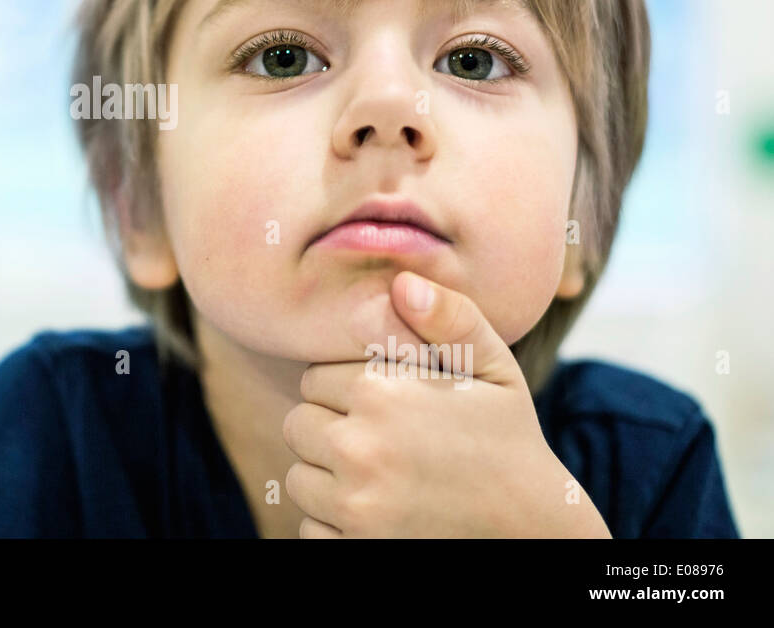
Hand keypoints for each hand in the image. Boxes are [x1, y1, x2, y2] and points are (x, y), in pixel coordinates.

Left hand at [282, 271, 610, 537]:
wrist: (534, 531)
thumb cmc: (509, 442)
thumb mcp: (494, 369)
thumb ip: (451, 316)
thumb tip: (402, 283)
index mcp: (380, 393)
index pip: (316, 379)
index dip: (349, 390)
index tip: (389, 404)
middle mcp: (358, 447)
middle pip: (298, 425)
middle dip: (332, 429)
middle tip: (383, 441)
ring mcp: (353, 505)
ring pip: (299, 477)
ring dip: (329, 478)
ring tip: (383, 478)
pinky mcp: (353, 548)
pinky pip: (308, 528)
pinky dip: (333, 525)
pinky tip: (378, 514)